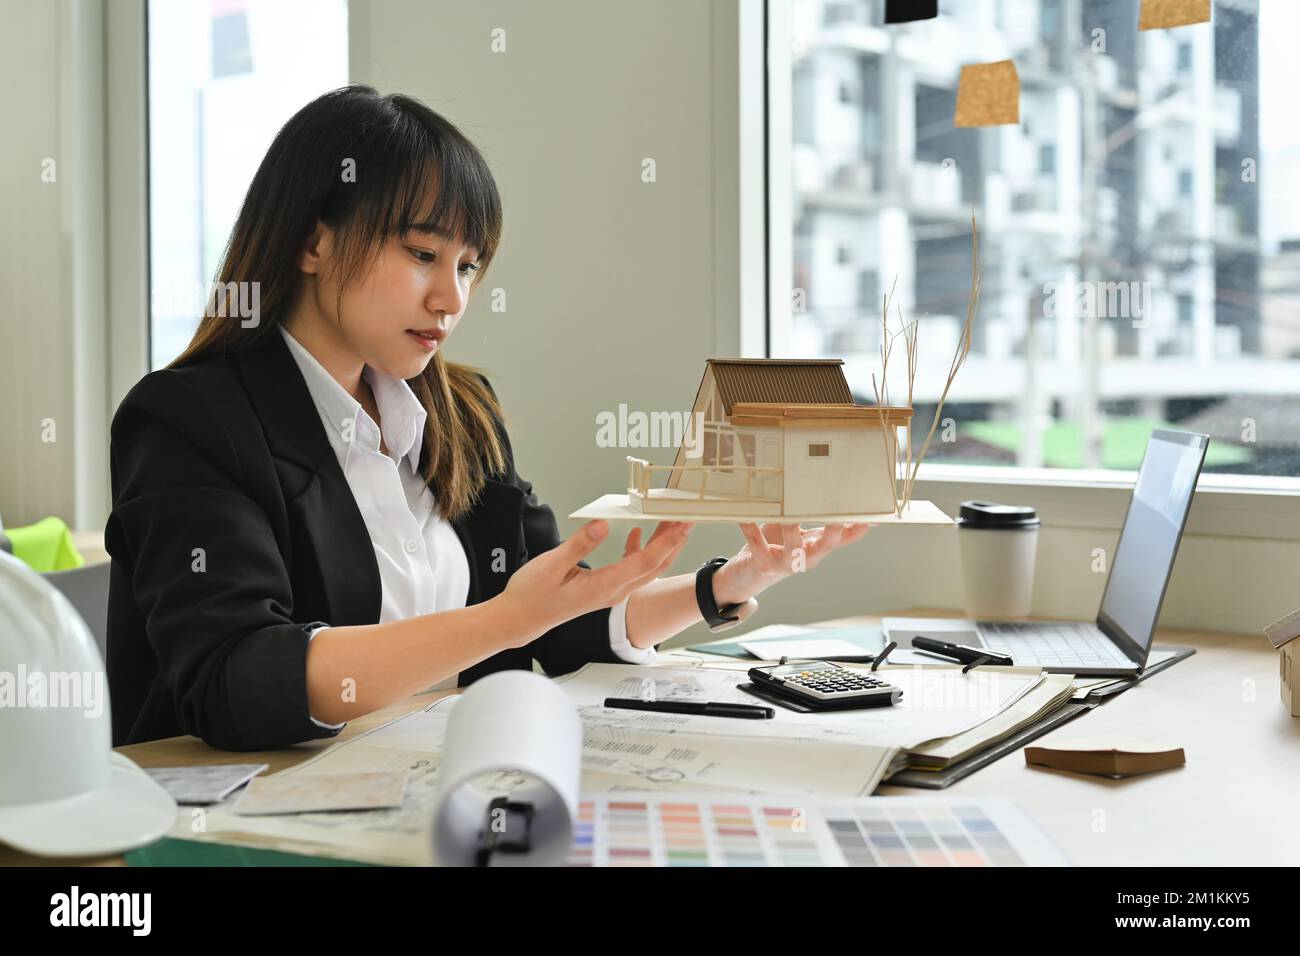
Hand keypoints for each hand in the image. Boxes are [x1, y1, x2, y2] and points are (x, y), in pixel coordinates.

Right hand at [498, 520, 692, 644]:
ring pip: (646, 568)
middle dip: (674, 542)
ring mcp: (611, 592)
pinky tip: (636, 534)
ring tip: (670, 522)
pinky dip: (639, 550)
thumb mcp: (551, 564)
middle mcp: (614, 592)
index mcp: (605, 586)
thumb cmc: (532, 594)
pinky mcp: (604, 589)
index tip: (681, 523)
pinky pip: (631, 569)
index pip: (646, 561)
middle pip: (655, 566)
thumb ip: (579, 544)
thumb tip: (603, 524)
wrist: (520, 618)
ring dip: (661, 545)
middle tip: (687, 518)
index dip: (667, 541)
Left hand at [711, 522, 870, 606]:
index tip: (872, 513)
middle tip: (838, 514)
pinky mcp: (763, 564)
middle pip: (827, 545)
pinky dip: (752, 529)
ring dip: (791, 528)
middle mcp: (806, 558)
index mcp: (817, 547)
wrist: (747, 577)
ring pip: (794, 547)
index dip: (859, 528)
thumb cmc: (776, 548)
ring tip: (787, 512)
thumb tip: (829, 493)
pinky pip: (758, 545)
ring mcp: (785, 564)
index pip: (845, 537)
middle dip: (834, 531)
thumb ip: (814, 521)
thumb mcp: (800, 535)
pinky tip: (745, 516)